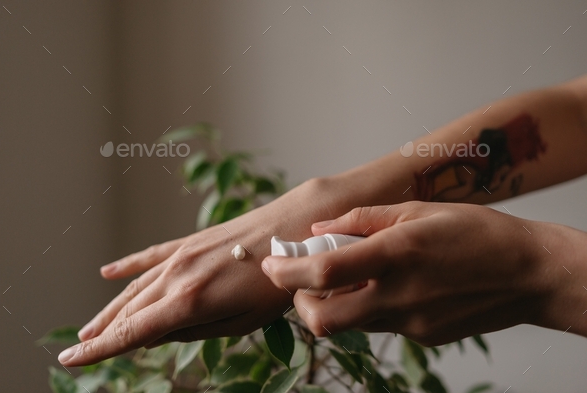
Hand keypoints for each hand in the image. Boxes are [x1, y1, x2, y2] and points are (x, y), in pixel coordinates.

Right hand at [58, 179, 339, 365]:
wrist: (293, 230)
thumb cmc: (275, 283)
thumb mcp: (241, 320)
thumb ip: (195, 329)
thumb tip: (159, 334)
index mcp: (190, 302)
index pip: (134, 331)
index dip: (101, 348)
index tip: (72, 359)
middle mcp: (178, 276)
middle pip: (131, 311)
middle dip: (104, 332)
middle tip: (79, 348)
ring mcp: (182, 256)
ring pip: (136, 286)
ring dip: (112, 307)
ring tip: (90, 326)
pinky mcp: (192, 242)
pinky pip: (152, 256)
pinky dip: (129, 266)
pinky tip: (108, 272)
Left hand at [261, 202, 572, 345]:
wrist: (527, 272)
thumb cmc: (475, 231)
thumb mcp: (418, 209)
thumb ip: (363, 220)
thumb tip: (321, 230)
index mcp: (397, 254)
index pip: (323, 272)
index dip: (287, 271)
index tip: (271, 264)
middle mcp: (399, 295)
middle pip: (323, 319)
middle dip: (300, 302)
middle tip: (303, 281)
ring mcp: (411, 322)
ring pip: (351, 323)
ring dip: (335, 302)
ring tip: (352, 274)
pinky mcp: (422, 336)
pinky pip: (381, 324)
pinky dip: (371, 306)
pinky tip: (392, 285)